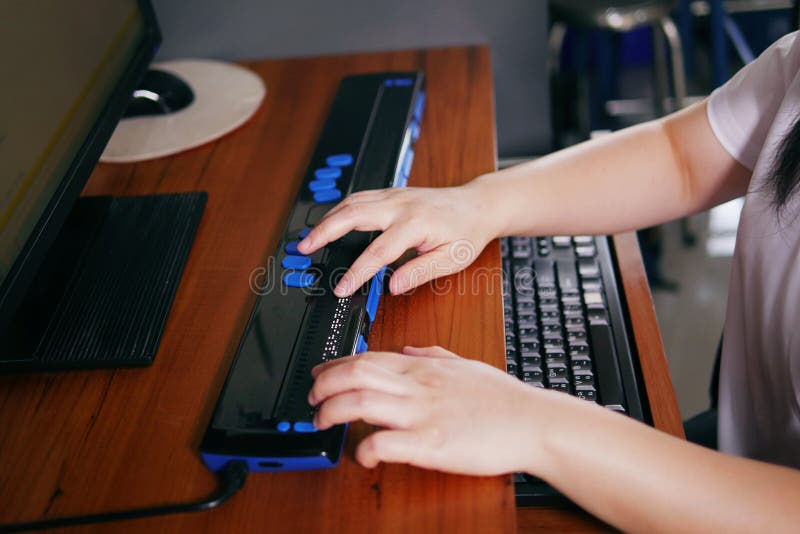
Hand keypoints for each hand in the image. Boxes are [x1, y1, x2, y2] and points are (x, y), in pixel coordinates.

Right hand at [296, 183, 499, 296]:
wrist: (478, 205)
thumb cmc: (467, 232)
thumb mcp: (451, 260)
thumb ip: (419, 272)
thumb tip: (392, 286)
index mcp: (415, 224)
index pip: (377, 252)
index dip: (356, 272)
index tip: (342, 288)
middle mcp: (401, 205)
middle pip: (353, 214)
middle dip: (325, 231)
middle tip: (304, 248)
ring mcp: (395, 195)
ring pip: (352, 201)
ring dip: (328, 218)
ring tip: (309, 237)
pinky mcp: (392, 193)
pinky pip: (360, 197)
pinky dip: (340, 208)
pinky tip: (330, 220)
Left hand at [308, 345, 555, 475]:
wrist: (532, 422)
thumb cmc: (502, 398)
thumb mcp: (464, 365)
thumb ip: (432, 355)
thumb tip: (407, 350)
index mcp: (423, 368)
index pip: (368, 358)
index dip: (335, 365)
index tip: (319, 375)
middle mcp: (418, 386)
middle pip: (356, 374)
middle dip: (324, 384)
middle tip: (312, 398)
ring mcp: (422, 414)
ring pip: (361, 402)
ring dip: (332, 412)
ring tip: (322, 422)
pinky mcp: (431, 444)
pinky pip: (386, 443)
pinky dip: (365, 449)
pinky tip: (362, 456)